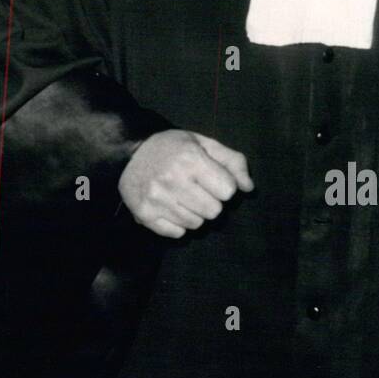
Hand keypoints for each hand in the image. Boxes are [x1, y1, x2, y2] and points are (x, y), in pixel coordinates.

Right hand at [119, 129, 252, 238]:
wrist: (130, 152)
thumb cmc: (173, 147)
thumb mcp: (204, 144)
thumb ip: (232, 162)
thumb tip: (248, 188)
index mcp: (190, 158)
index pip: (228, 190)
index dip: (223, 185)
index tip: (210, 178)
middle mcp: (172, 179)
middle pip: (214, 211)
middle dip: (210, 201)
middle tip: (196, 188)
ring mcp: (157, 199)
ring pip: (196, 224)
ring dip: (194, 212)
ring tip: (181, 196)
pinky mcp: (144, 214)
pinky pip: (177, 233)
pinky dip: (177, 223)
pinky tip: (169, 206)